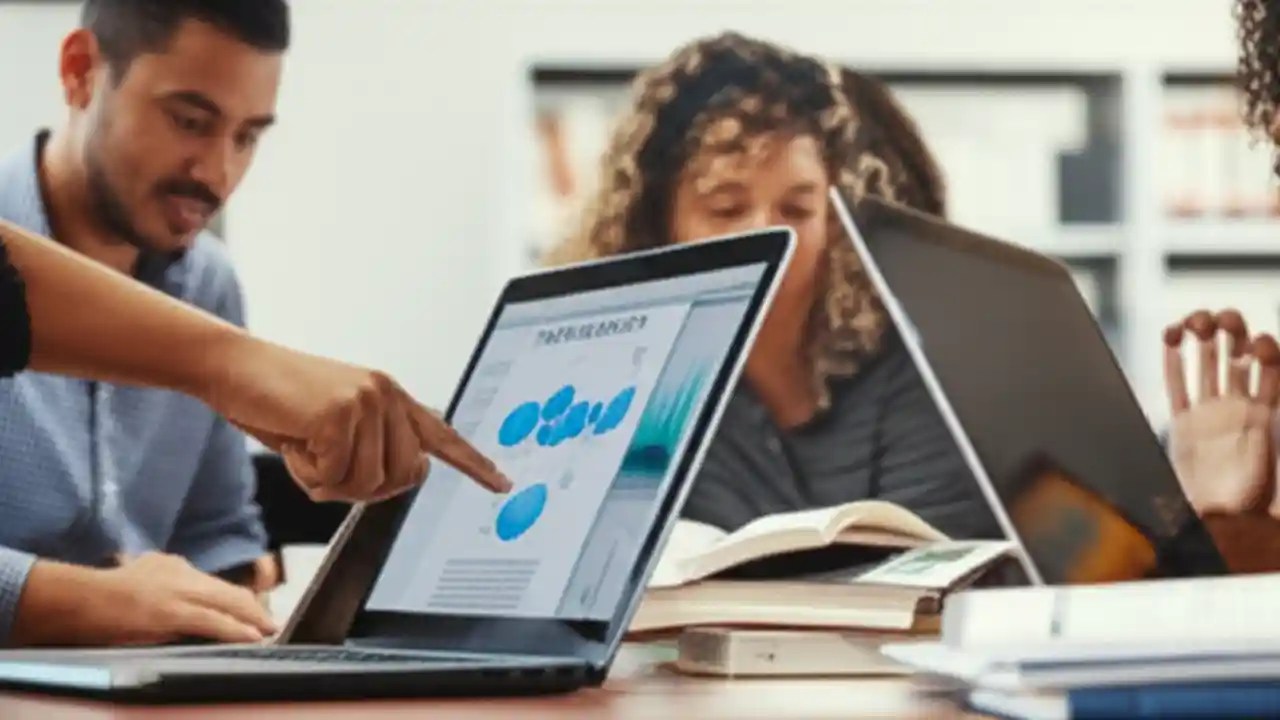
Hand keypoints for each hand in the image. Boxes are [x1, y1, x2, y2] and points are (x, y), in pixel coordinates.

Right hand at [13, 554, 275, 646]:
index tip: (253, 612)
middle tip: (271, 624)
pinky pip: (214, 622)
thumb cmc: (101, 593)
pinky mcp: (173, 613)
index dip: (238, 601)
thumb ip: (156, 575)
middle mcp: (184, 574)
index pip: (216, 585)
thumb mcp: (136, 574)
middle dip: (254, 610)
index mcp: (176, 567)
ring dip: (253, 620)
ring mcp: (179, 593)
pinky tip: (253, 637)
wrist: (79, 598)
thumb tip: (165, 571)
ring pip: (229, 605)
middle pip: (231, 592)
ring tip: (269, 632)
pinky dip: (237, 630)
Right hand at [204, 336, 509, 502]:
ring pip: (367, 485)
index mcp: (393, 398)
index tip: (504, 484)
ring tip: (304, 444)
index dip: (474, 464)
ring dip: (327, 480)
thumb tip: (404, 478)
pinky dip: (306, 472)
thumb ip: (371, 447)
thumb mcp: (335, 424)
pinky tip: (292, 439)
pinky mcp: (341, 412)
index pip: (443, 436)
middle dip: (360, 488)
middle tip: (323, 463)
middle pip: (402, 479)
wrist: (234, 368)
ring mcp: (368, 401)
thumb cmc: (279, 403)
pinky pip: (334, 477)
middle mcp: (389, 395)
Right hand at [1164, 309, 1279, 516]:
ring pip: (1206, 363)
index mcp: (1268, 409)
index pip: (1270, 364)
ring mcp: (1210, 412)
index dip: (1265, 346)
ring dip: (1200, 338)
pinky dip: (1173, 362)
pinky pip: (1178, 386)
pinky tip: (1170, 340)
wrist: (1225, 519)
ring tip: (1191, 322)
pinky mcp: (1184, 424)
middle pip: (1237, 354)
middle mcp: (1240, 405)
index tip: (1256, 344)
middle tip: (1220, 319)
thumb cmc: (1259, 495)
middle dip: (1231, 331)